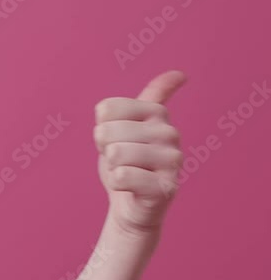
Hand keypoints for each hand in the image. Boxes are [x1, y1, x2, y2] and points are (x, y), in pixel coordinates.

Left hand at [94, 70, 186, 237]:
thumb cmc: (125, 162)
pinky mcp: (166, 188)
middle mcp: (170, 133)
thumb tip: (179, 74)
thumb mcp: (126, 124)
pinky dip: (118, 184)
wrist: (130, 205)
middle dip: (105, 150)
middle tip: (121, 160)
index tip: (118, 138)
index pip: (105, 108)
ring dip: (112, 167)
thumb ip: (149, 97)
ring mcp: (172, 161)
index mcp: (157, 113)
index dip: (101, 127)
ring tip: (128, 172)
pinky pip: (122, 176)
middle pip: (106, 131)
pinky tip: (132, 188)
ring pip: (115, 153)